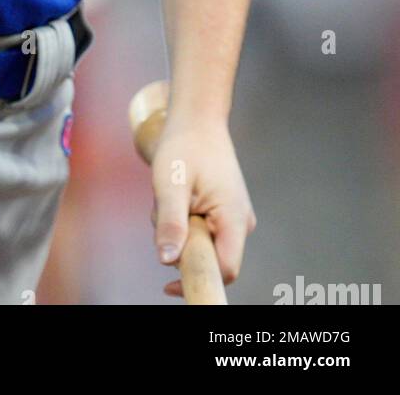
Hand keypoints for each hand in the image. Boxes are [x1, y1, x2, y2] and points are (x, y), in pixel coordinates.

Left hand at [148, 116, 255, 298]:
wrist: (196, 118)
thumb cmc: (184, 145)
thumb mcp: (170, 184)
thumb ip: (170, 222)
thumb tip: (167, 261)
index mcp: (234, 219)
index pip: (224, 269)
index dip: (197, 280)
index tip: (167, 285)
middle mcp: (240, 223)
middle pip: (211, 258)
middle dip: (181, 246)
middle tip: (163, 213)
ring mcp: (233, 216)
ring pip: (202, 243)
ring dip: (179, 230)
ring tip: (169, 196)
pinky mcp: (223, 211)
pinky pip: (201, 229)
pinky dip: (183, 220)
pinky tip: (176, 196)